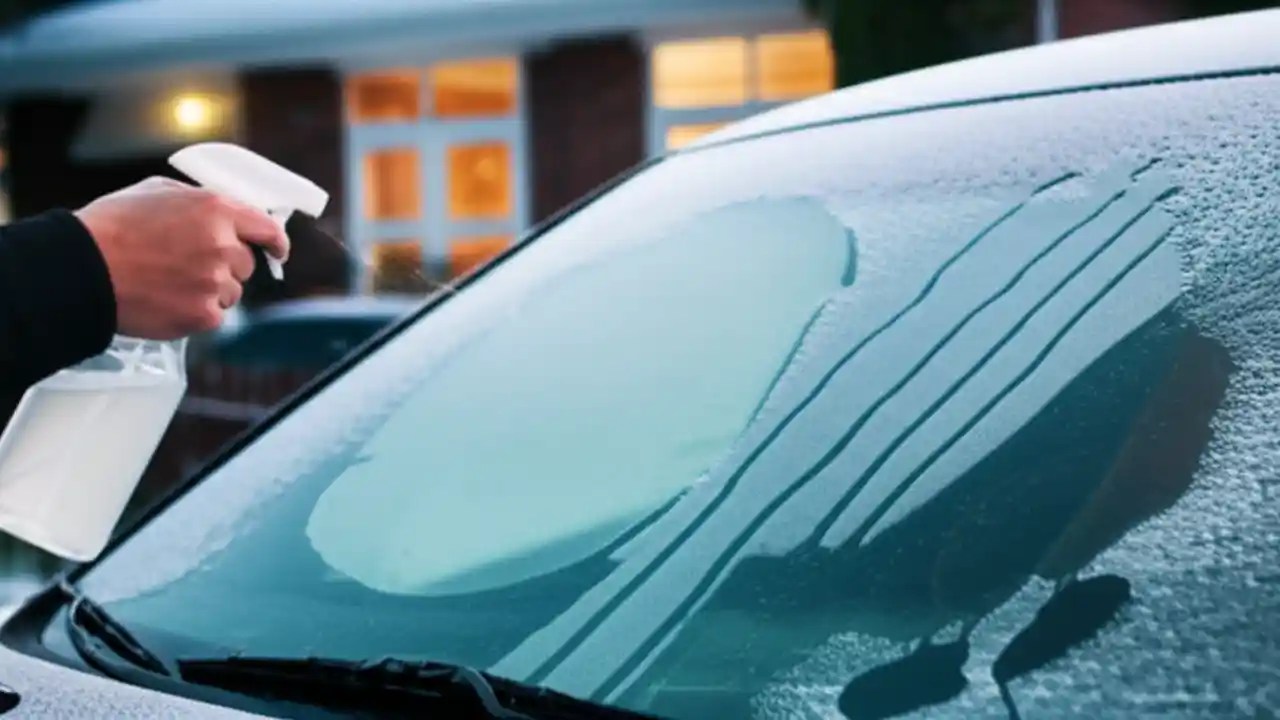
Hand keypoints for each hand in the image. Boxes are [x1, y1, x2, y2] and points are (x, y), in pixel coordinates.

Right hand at [75, 177, 288, 339]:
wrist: (83, 268)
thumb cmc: (112, 227)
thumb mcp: (158, 192)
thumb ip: (200, 202)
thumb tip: (226, 211)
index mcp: (217, 210)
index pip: (267, 229)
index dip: (275, 243)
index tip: (278, 251)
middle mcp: (223, 246)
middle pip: (246, 265)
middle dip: (224, 266)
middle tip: (187, 265)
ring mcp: (215, 283)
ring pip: (230, 293)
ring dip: (209, 290)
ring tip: (168, 282)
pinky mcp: (203, 316)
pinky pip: (214, 316)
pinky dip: (195, 313)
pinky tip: (167, 300)